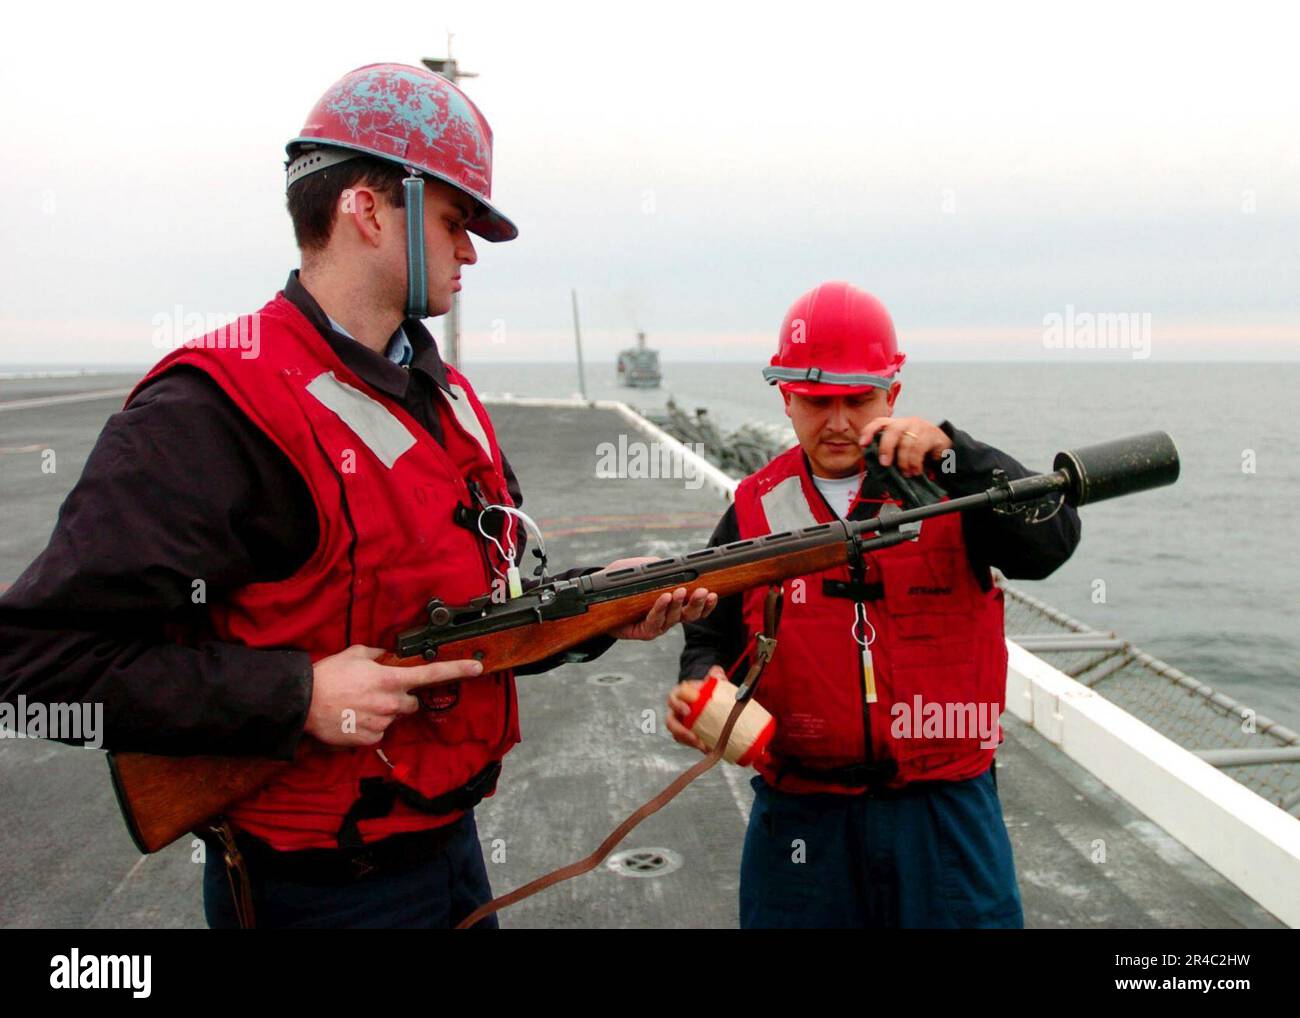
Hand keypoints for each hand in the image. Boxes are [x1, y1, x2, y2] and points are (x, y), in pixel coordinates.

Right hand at [306, 645, 485, 747]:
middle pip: (411, 703)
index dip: (456, 669)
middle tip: (379, 692)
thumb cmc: (328, 675)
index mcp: (390, 679)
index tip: (477, 667)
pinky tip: (353, 717)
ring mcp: (381, 722)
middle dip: (401, 698)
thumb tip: (384, 656)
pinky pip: (378, 732)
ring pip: (394, 718)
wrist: (304, 702)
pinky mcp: (369, 738)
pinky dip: (370, 726)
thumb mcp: (355, 654)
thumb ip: (376, 655)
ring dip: (383, 712)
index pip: (431, 673)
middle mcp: (390, 702)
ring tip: (358, 704)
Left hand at [603, 557, 716, 639]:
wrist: (596, 598)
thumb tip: (671, 566)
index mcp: (673, 604)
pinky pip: (655, 622)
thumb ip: (656, 568)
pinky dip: (661, 608)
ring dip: (679, 604)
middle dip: (698, 604)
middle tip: (703, 591)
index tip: (713, 593)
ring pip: (674, 618)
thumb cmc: (619, 583)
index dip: (706, 604)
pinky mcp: (643, 631)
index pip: (695, 607)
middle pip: (690, 615)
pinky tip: (664, 597)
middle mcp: (668, 617)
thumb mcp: (639, 570)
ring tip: (682, 590)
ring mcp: (656, 625)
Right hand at [665, 667, 723, 752]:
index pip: (673, 699)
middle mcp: (676, 711)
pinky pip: (688, 742)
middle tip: (694, 737)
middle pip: (671, 723)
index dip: (677, 705)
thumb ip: (714, 676)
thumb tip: (716, 673)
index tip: (688, 711)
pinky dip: (697, 746)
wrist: (708, 699)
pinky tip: (708, 749)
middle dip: (680, 731)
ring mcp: (680, 724)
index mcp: (678, 696)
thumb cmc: (707, 689)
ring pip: (677, 736)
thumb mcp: (711, 681)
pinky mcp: (687, 735)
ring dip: (689, 742)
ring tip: (703, 746)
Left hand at [858, 416, 952, 477]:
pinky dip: (915, 462)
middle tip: (885, 464)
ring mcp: (920, 426)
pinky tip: (916, 470)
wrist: (944, 447)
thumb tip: (876, 465)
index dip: (869, 432)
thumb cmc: (919, 450)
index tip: (863, 444)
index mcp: (896, 425)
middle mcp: (906, 423)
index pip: (879, 422)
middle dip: (886, 448)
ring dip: (904, 461)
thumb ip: (890, 453)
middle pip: (892, 430)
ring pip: (906, 442)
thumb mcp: (902, 449)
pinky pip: (919, 448)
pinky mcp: (932, 434)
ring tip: (906, 473)